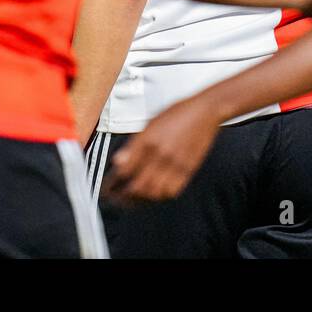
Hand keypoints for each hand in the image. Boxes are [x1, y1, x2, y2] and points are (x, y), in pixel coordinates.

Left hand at [103, 98, 220, 203]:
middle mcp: (160, 154)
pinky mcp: (188, 169)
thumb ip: (134, 145)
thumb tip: (117, 161)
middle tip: (116, 197)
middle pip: (138, 185)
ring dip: (141, 199)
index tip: (107, 187)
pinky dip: (159, 196)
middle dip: (124, 195)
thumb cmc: (177, 114)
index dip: (113, 182)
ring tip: (132, 198)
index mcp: (147, 140)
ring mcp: (175, 163)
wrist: (205, 112)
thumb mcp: (150, 124)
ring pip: (154, 192)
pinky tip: (153, 194)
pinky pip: (171, 191)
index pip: (125, 169)